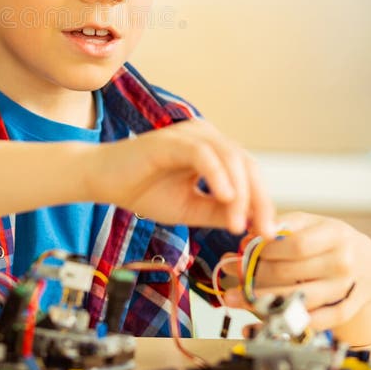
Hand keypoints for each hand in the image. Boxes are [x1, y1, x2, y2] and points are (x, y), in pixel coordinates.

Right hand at [90, 118, 275, 236]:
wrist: (102, 180)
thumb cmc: (142, 189)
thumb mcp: (189, 207)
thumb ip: (218, 211)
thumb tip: (252, 223)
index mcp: (213, 151)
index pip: (249, 173)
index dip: (262, 203)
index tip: (267, 234)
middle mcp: (207, 136)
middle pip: (247, 164)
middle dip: (259, 200)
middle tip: (263, 231)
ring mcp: (191, 135)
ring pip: (231, 158)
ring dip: (239, 193)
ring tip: (237, 223)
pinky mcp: (173, 140)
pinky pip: (204, 155)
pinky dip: (217, 176)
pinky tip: (224, 197)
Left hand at [223, 211, 370, 333]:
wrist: (369, 261)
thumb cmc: (334, 239)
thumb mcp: (313, 222)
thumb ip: (283, 225)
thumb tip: (249, 235)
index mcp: (335, 235)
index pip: (296, 246)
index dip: (267, 250)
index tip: (247, 251)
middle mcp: (342, 263)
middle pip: (292, 274)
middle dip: (256, 275)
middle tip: (233, 275)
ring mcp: (346, 289)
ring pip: (300, 300)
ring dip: (264, 302)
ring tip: (238, 299)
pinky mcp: (347, 310)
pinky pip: (317, 321)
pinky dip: (290, 320)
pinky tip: (267, 318)